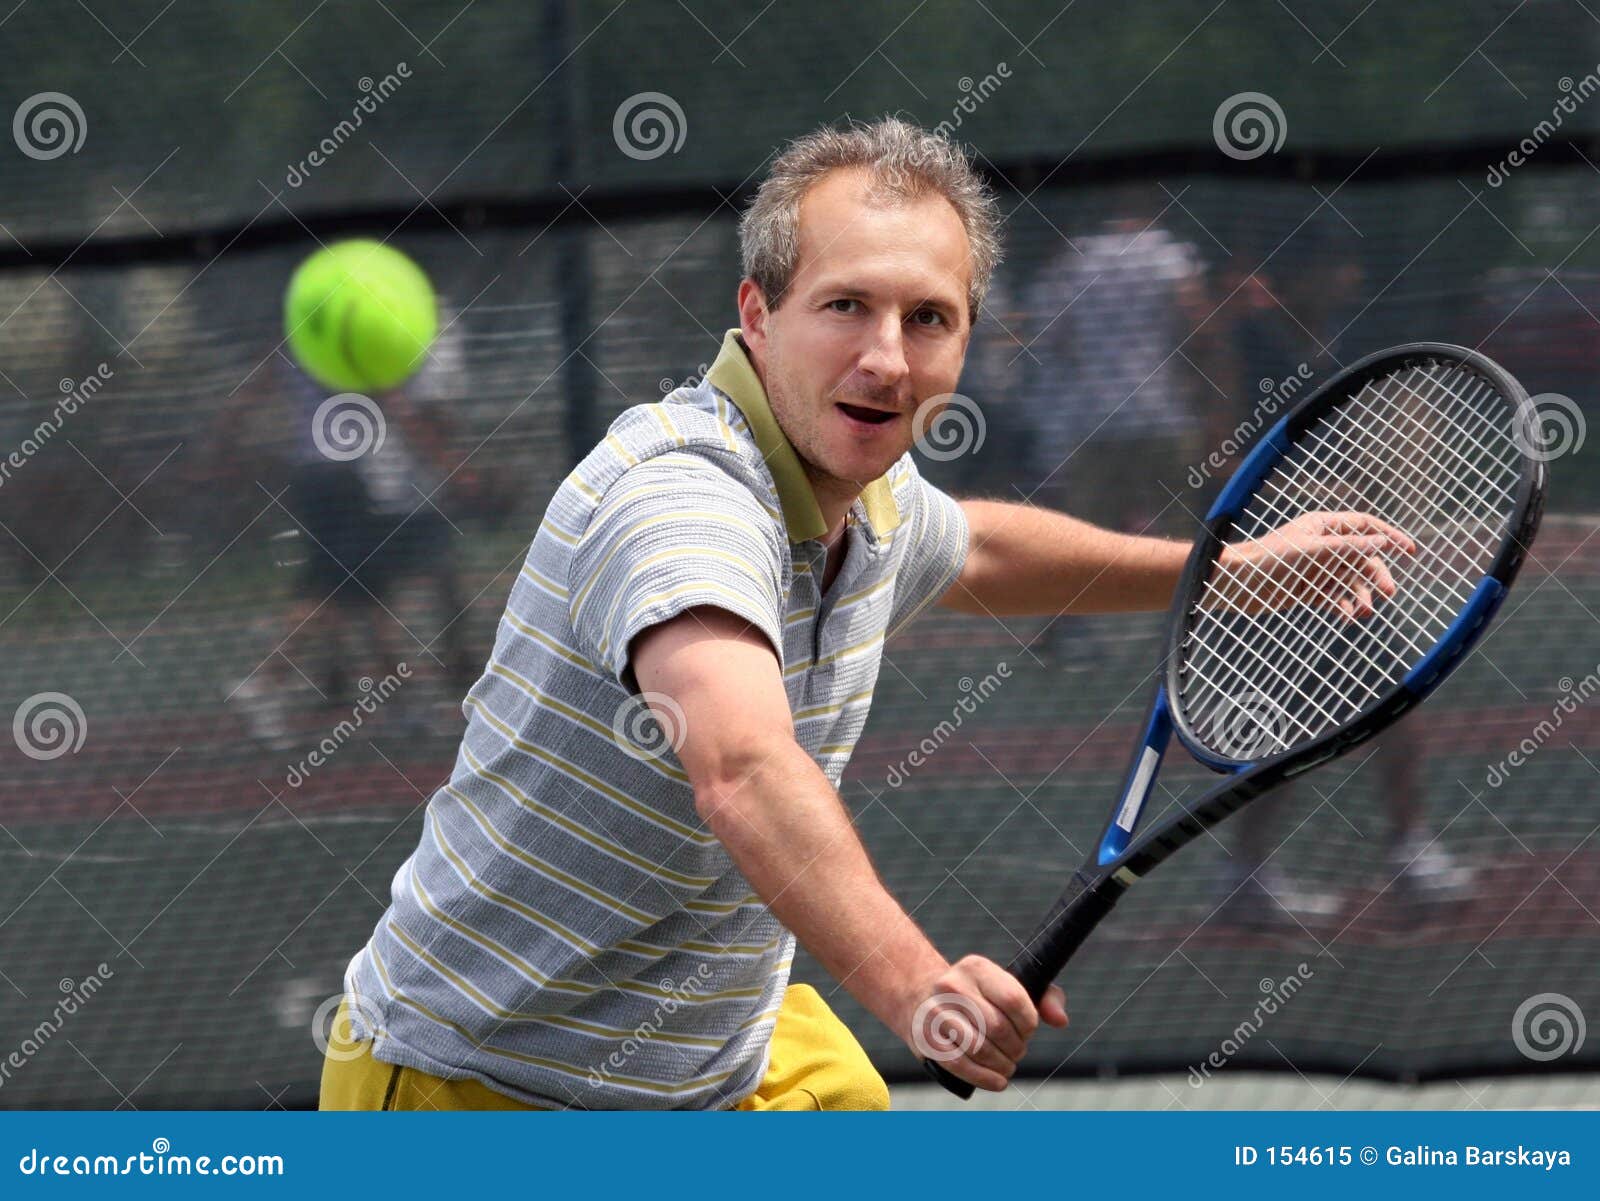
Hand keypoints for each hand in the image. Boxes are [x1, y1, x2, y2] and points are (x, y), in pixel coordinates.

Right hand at [901, 955, 1069, 1091]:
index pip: (1014, 999)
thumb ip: (1044, 998)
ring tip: (1007, 1066)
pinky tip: (997, 1081)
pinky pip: (960, 1065)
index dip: (1029, 1023)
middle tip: (1017, 1052)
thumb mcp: (1007, 985)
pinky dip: (984, 1079)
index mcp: (976, 968)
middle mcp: (952, 986)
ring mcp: (936, 1013)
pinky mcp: (926, 1039)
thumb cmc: (976, 996)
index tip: (1027, 1030)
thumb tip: (1060, 1020)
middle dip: (1016, 1047)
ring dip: (1002, 1065)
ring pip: (980, 1049)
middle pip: (998, 1028)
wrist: (921, 997)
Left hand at [1211, 511, 1416, 619]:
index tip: (1410, 551)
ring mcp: (1315, 569)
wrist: (1236, 584)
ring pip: (1349, 581)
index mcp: (1323, 527)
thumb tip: (1382, 542)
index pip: (1364, 526)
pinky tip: (1347, 617)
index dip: (1388, 536)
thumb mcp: (1312, 551)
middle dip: (1376, 575)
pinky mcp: (1307, 590)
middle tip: (1388, 592)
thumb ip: (1347, 548)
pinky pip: (1334, 598)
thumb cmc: (1269, 559)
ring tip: (1363, 612)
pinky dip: (1343, 606)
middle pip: (1361, 558)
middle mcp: (1322, 546)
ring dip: (1360, 595)